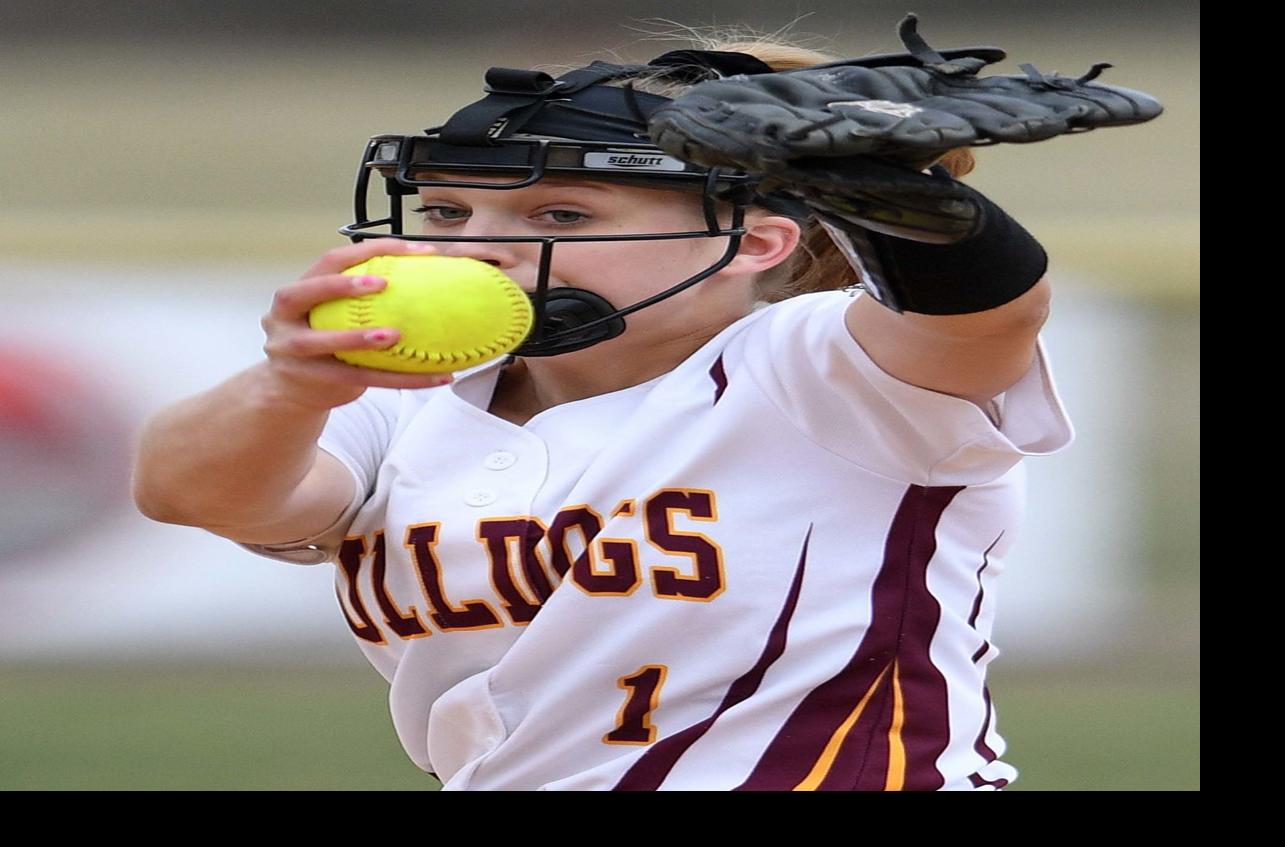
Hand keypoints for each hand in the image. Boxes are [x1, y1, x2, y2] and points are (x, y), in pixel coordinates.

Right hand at [258, 238, 454, 408]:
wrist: (291, 391)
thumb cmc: (322, 344)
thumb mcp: (329, 316)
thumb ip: (357, 299)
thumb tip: (427, 278)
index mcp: (297, 292)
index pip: (331, 260)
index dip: (370, 251)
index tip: (416, 250)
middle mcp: (284, 316)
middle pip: (306, 292)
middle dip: (342, 285)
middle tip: (384, 283)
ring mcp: (290, 350)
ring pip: (321, 341)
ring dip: (358, 337)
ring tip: (395, 336)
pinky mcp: (310, 380)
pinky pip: (358, 379)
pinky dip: (400, 379)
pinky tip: (435, 377)